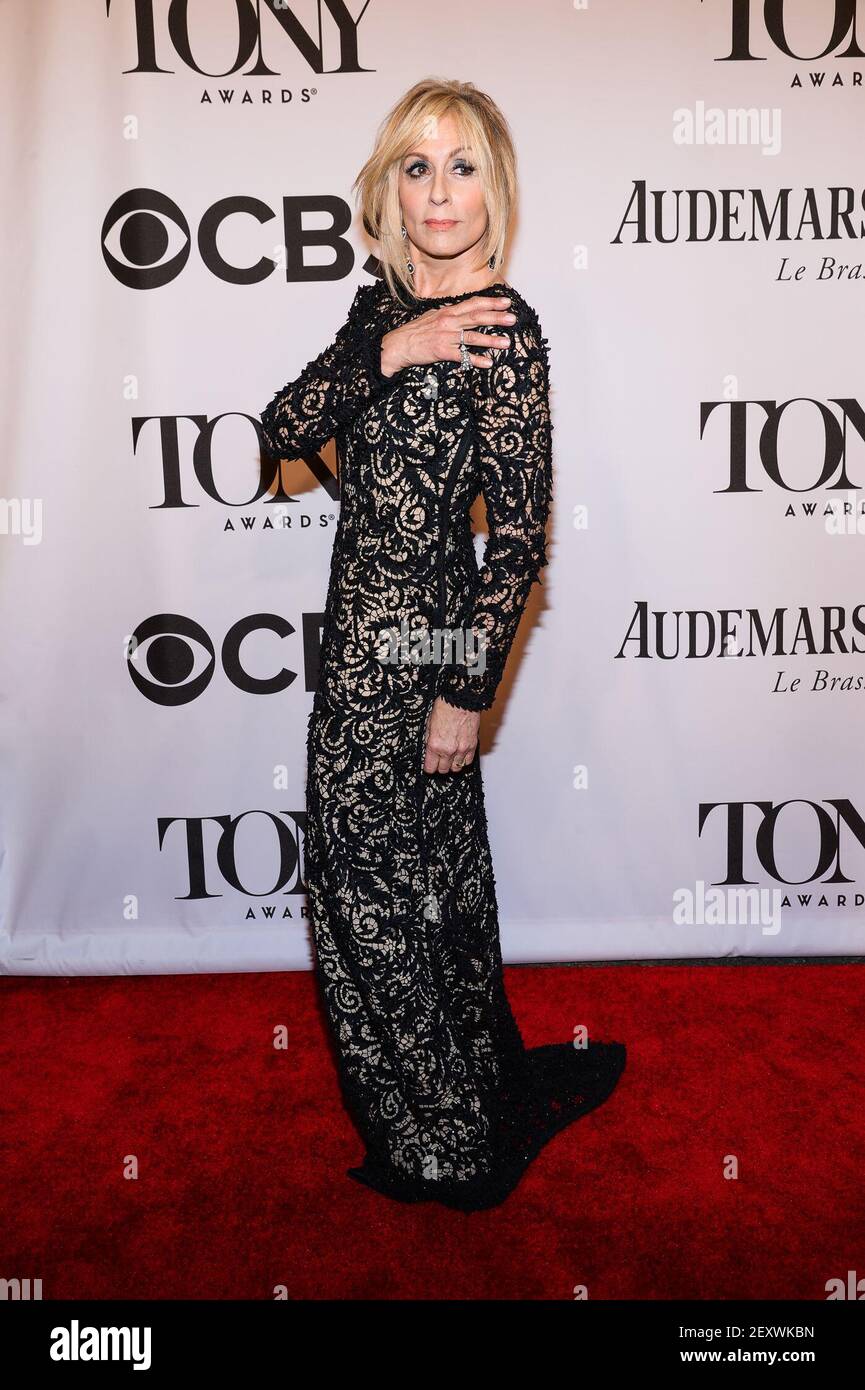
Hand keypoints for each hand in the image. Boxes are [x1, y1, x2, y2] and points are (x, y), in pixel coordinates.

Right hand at [379, 295, 516, 377]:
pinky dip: (475, 360)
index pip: (473, 304)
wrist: (398, 345)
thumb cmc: (416, 332)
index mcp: (448, 311)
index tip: (506, 302)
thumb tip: (463, 311)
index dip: (490, 302)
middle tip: (512, 318)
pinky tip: (487, 363)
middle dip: (496, 317)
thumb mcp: (433, 316)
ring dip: (491, 340)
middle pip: (477, 317)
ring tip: (506, 342)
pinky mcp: (441, 352)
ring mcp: (445, 337)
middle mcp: (448, 321)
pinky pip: (462, 356)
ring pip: (472, 337)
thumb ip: (450, 314)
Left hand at [423, 696, 479, 773]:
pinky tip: (460, 755)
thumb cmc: (445, 708)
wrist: (461, 700)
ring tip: (450, 758)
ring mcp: (461, 749)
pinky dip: (463, 760)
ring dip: (452, 764)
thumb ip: (429, 740)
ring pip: (456, 768)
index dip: (429, 767)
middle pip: (443, 770)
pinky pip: (468, 761)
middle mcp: (448, 750)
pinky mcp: (472, 745)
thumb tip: (429, 750)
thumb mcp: (429, 724)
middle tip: (439, 761)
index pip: (430, 768)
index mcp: (435, 745)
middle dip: (440, 766)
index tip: (430, 765)